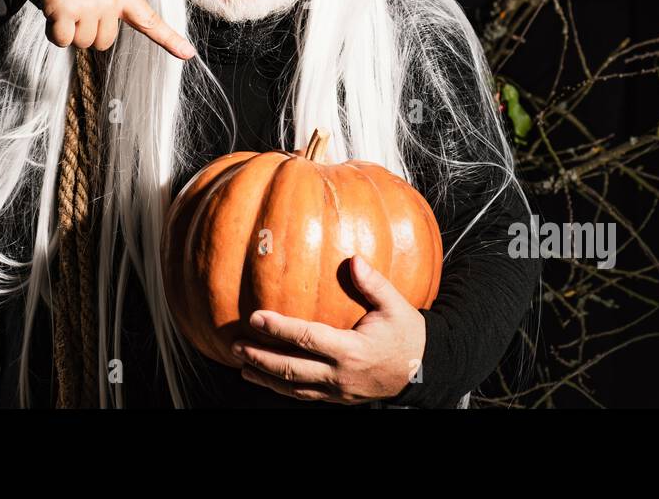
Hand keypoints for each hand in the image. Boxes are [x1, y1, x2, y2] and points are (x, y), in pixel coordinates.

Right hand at [43, 0, 195, 58]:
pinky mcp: (66, 12)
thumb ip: (111, 6)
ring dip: (70, 30)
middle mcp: (109, 2)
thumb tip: (103, 37)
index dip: (169, 39)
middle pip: (104, 42)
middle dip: (88, 31)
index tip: (187, 54)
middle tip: (79, 7)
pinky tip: (53, 11)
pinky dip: (55, 33)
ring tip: (66, 4)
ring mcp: (88, 7)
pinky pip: (63, 40)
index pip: (150, 20)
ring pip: (83, 43)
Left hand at [231, 254, 426, 403]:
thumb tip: (353, 260)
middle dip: (260, 357)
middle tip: (236, 344)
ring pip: (293, 387)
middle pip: (291, 368)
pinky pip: (304, 395)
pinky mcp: (337, 398)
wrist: (423, 370)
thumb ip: (374, 283)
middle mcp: (339, 374)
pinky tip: (266, 378)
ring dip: (265, 376)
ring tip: (242, 363)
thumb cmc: (408, 334)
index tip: (255, 318)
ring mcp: (337, 390)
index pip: (306, 338)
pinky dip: (281, 388)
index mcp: (351, 349)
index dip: (279, 329)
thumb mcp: (396, 306)